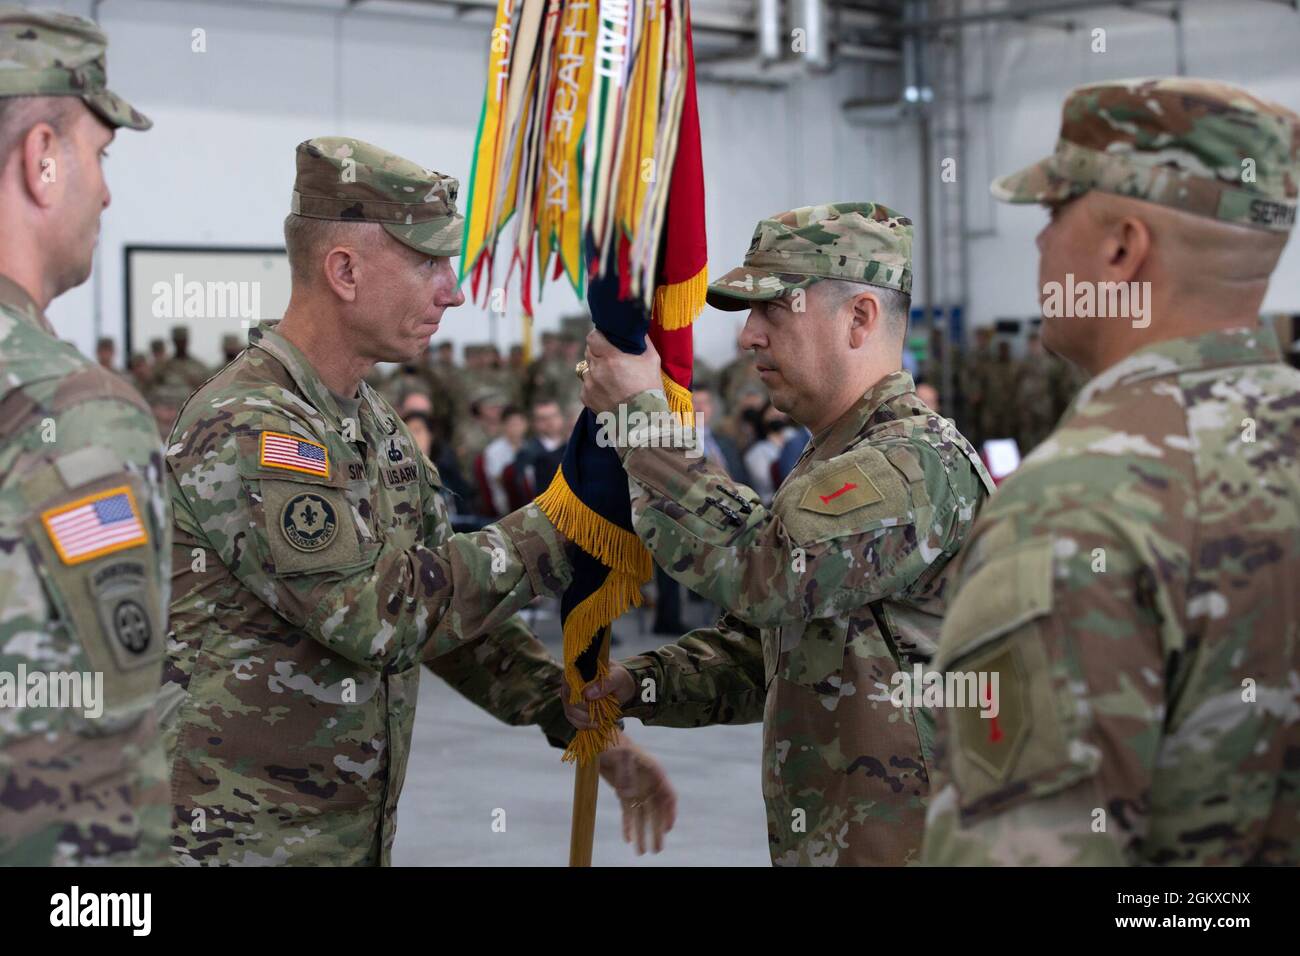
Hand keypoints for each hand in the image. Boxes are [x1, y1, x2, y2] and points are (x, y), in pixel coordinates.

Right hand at [562, 664, 635, 729]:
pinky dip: (584, 725)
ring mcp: (569, 697)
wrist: (622, 687)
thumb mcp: (619, 677)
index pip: (569, 683)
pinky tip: (596, 724)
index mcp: (578, 670)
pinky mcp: (573, 709)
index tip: (594, 702)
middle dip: (586, 710)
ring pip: (570, 712)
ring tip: (601, 718)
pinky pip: (573, 720)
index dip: (580, 696)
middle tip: (602, 711)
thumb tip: (588, 694)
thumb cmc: (619, 678)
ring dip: (586, 719)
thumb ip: (606, 683)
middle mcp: (569, 683)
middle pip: (569, 700)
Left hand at [580, 329, 662, 414]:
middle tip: (611, 358)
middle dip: (599, 352)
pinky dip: (595, 386)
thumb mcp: (652, 360)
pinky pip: (586, 385)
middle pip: (589, 351)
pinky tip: (609, 392)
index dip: (598, 336)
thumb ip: (643, 341)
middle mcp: (596, 369)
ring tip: (612, 379)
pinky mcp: (586, 398)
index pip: (592, 337)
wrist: (642, 421)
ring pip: (588, 369)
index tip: (605, 338)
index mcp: (610, 357)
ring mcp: (589, 384)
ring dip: (596, 370)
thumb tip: (638, 330)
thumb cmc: (650, 390)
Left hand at [597, 734, 677, 853]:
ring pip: (643, 816)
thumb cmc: (612, 742)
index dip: (669, 813)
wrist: (597, 738)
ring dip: (643, 833)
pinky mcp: (623, 793)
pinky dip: (628, 826)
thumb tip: (627, 794)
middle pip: (656, 811)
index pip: (668, 795)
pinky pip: (628, 813)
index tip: (667, 829)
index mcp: (654, 771)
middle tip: (657, 850)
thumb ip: (624, 772)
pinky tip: (628, 840)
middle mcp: (648, 783)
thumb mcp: (619, 753)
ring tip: (642, 852)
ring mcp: (637, 789)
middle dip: (656, 831)